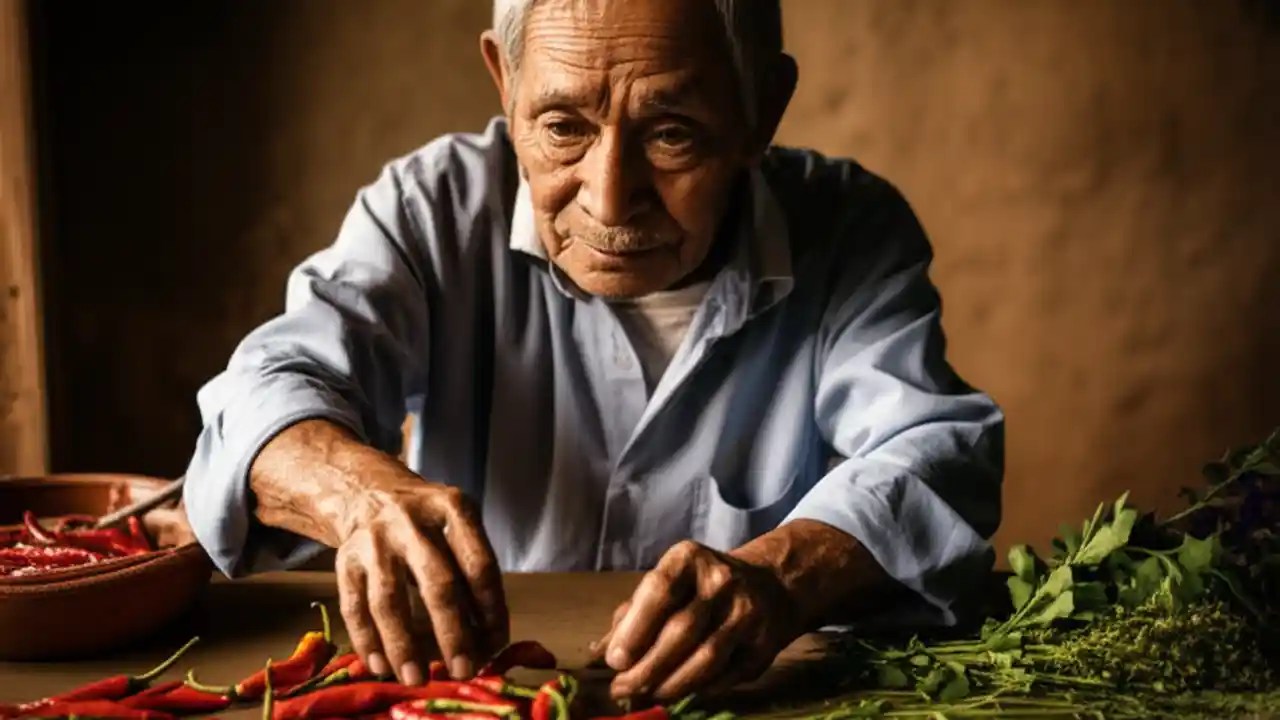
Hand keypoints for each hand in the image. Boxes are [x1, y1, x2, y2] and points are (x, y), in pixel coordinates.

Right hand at [250, 420, 508, 685]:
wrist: (369, 492)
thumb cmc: (428, 521)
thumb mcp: (458, 524)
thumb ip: (472, 571)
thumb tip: (487, 637)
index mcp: (452, 507)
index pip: (479, 565)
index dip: (492, 609)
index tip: (498, 643)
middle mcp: (412, 520)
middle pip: (437, 583)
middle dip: (453, 633)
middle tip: (464, 670)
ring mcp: (374, 540)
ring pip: (389, 600)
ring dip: (404, 645)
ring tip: (417, 677)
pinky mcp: (345, 559)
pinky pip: (354, 606)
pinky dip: (367, 640)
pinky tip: (381, 666)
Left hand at [595, 520, 892, 700]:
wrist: (771, 586)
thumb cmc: (701, 588)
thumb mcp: (668, 584)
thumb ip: (632, 616)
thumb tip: (597, 654)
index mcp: (689, 558)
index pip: (659, 590)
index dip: (634, 629)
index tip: (614, 661)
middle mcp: (721, 580)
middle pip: (681, 630)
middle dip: (647, 667)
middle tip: (622, 689)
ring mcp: (747, 612)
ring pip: (706, 658)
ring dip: (670, 685)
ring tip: (646, 696)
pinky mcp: (764, 644)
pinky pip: (726, 676)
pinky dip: (697, 690)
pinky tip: (677, 695)